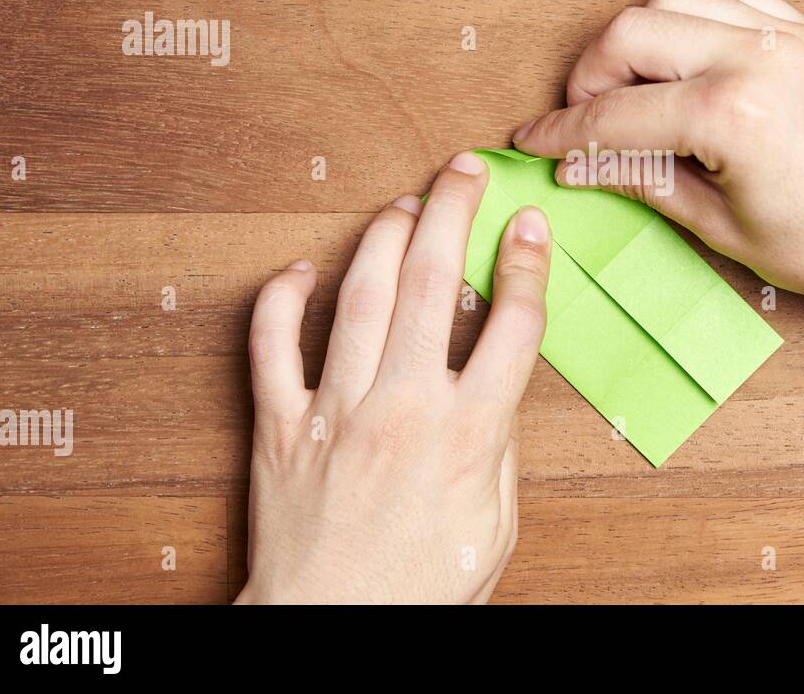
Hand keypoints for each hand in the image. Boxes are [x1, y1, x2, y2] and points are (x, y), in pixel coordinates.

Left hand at [236, 152, 550, 603]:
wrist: (332, 631)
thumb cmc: (420, 590)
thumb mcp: (496, 526)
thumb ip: (499, 448)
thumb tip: (495, 387)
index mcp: (467, 434)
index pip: (512, 325)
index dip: (527, 264)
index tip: (530, 225)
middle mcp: (404, 407)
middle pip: (437, 283)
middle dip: (455, 213)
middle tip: (464, 172)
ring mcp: (338, 410)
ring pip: (363, 295)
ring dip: (386, 236)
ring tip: (406, 205)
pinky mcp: (282, 424)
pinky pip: (273, 343)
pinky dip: (284, 297)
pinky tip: (304, 270)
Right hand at [512, 0, 803, 335]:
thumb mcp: (723, 228)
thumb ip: (644, 181)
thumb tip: (582, 165)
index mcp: (732, 115)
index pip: (615, 113)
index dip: (563, 134)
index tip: (534, 143)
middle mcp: (758, 57)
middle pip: (632, 32)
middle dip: (591, 76)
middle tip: (586, 122)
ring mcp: (790, 37)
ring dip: (642, 41)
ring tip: (639, 94)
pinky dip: (697, 22)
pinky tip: (693, 66)